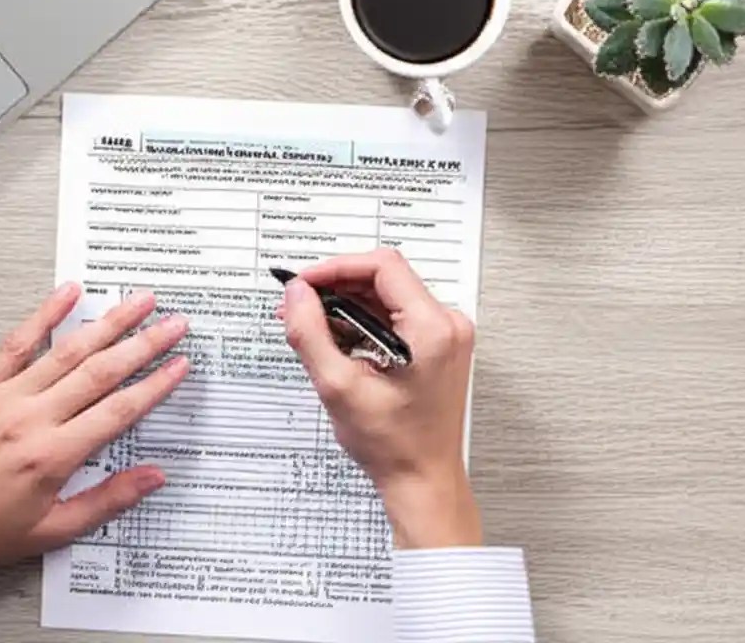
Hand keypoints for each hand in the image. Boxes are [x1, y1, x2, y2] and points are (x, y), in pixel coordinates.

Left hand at [0, 284, 189, 589]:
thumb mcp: (54, 529)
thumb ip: (108, 499)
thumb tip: (155, 476)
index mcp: (52, 457)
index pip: (118, 411)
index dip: (155, 385)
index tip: (179, 364)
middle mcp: (30, 420)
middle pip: (100, 372)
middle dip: (143, 344)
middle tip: (174, 323)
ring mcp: (3, 398)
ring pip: (66, 351)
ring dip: (107, 323)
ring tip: (137, 301)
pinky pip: (16, 343)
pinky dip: (44, 315)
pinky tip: (68, 293)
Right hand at [281, 249, 480, 548]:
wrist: (422, 479)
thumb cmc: (394, 444)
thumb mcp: (339, 386)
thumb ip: (310, 333)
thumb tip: (297, 294)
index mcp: (432, 329)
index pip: (382, 266)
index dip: (336, 268)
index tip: (306, 283)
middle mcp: (447, 325)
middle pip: (384, 278)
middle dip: (336, 288)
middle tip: (299, 305)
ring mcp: (445, 335)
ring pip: (386, 296)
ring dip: (346, 306)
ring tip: (312, 326)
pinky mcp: (437, 345)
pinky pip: (395, 316)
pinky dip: (362, 322)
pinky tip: (337, 341)